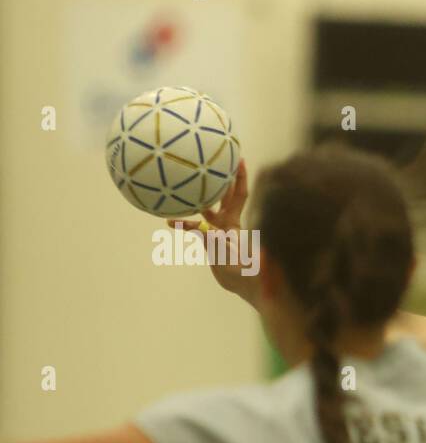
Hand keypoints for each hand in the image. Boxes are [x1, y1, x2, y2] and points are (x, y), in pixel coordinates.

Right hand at [168, 159, 254, 303]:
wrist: (240, 283)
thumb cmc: (240, 269)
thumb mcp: (227, 253)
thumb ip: (214, 240)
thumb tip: (203, 229)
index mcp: (234, 220)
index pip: (239, 194)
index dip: (240, 177)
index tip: (239, 159)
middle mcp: (226, 221)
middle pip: (222, 193)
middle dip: (219, 177)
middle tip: (211, 160)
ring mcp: (217, 229)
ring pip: (204, 209)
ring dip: (194, 199)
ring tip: (182, 184)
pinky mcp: (209, 239)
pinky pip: (193, 227)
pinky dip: (183, 224)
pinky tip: (169, 222)